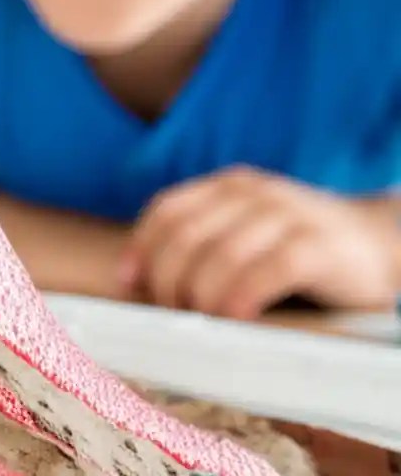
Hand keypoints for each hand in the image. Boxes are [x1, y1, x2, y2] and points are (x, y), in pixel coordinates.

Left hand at [119, 167, 400, 319]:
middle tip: (173, 312)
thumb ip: (202, 240)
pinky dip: (240, 298)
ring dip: (201, 296)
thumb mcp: (246, 229)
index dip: (142, 247)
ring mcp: (288, 215)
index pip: (168, 209)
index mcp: (229, 185)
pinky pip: (266, 271)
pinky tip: (235, 317)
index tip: (130, 283)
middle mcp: (255, 193)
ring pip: (221, 256)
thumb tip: (135, 278)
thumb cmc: (297, 246)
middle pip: (186, 236)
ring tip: (203, 320)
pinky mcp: (318, 246)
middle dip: (169, 280)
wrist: (378, 243)